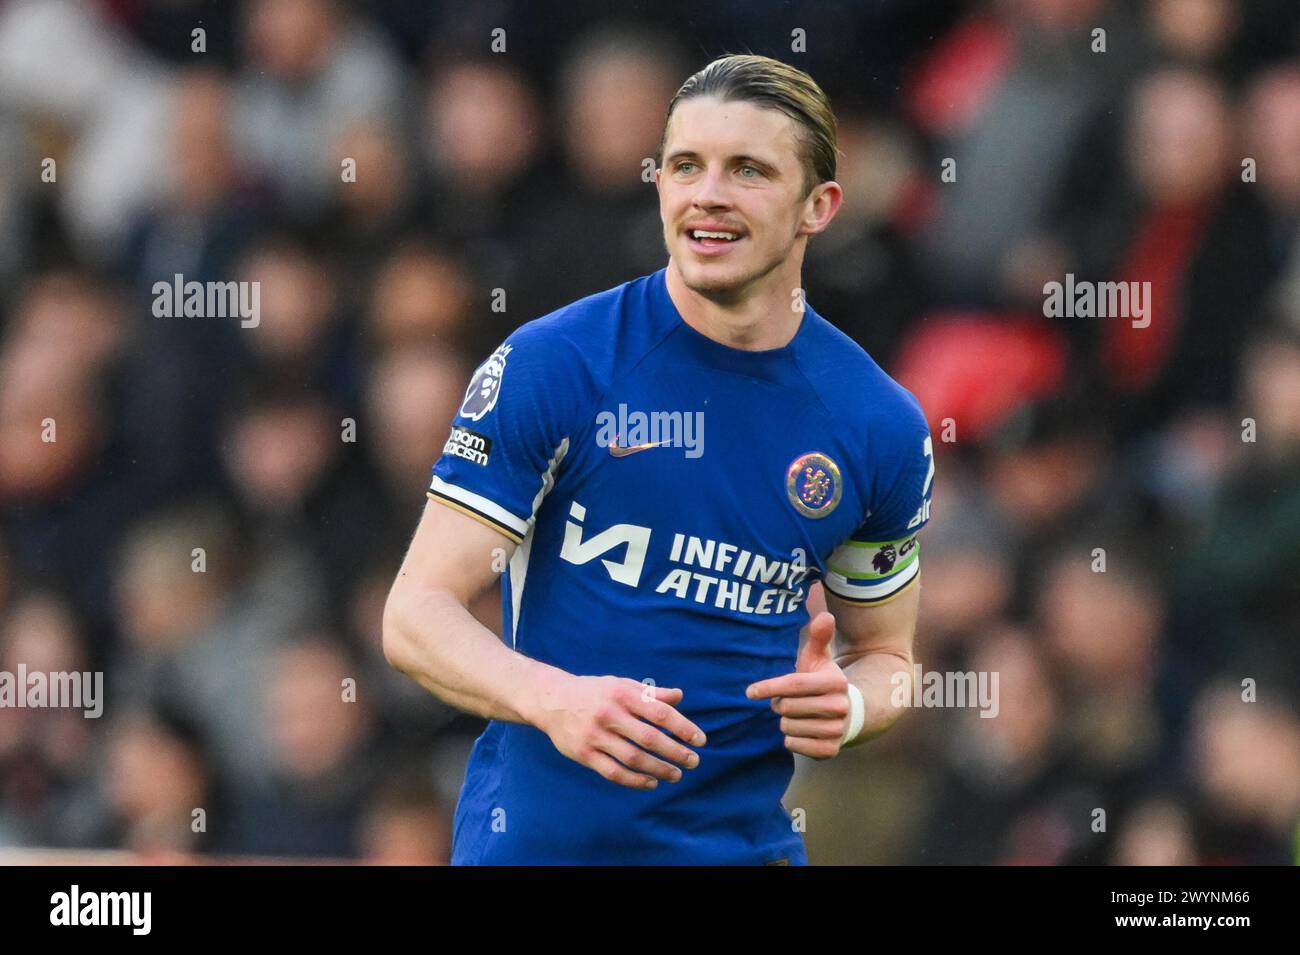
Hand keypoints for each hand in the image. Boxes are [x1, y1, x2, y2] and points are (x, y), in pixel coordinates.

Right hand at [531, 673, 705, 789]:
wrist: (551, 700)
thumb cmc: (594, 692)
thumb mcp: (621, 684)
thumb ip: (650, 693)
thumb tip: (679, 697)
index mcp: (622, 694)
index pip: (659, 713)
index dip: (683, 727)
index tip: (700, 740)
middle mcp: (609, 714)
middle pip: (649, 738)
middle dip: (675, 752)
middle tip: (693, 761)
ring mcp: (595, 736)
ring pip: (633, 758)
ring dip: (659, 769)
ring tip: (676, 774)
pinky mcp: (583, 753)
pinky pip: (613, 772)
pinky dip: (635, 780)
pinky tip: (651, 782)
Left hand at [746, 611, 849, 759]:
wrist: (846, 714)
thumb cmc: (821, 682)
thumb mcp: (819, 658)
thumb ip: (819, 637)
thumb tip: (825, 615)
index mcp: (836, 682)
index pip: (793, 685)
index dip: (769, 687)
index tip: (750, 692)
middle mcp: (840, 707)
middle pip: (787, 707)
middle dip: (779, 704)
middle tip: (785, 702)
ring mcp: (836, 730)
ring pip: (788, 727)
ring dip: (784, 721)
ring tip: (795, 715)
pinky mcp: (830, 750)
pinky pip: (793, 745)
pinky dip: (790, 738)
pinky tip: (800, 730)